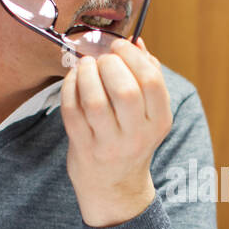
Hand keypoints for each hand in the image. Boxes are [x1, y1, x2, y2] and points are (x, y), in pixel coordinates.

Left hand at [61, 36, 171, 226]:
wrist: (114, 186)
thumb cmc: (131, 139)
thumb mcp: (149, 114)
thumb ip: (148, 77)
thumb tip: (137, 42)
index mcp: (159, 122)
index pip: (152, 82)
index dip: (133, 57)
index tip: (119, 48)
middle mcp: (137, 135)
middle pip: (126, 91)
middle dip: (110, 65)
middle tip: (102, 60)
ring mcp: (109, 145)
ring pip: (95, 102)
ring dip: (87, 75)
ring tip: (86, 66)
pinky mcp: (84, 148)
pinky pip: (72, 111)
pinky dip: (70, 88)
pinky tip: (74, 79)